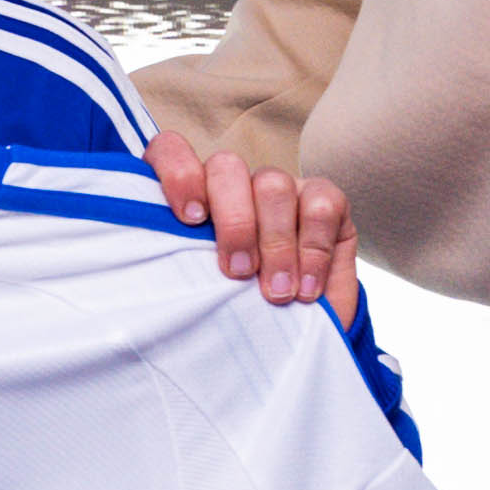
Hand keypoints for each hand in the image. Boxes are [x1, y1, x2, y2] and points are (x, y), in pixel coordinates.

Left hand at [149, 127, 357, 315]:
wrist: (297, 336)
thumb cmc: (237, 312)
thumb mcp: (201, 294)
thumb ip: (182, 270)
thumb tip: (164, 276)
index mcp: (193, 196)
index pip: (171, 153)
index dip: (178, 175)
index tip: (189, 219)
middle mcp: (235, 184)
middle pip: (227, 167)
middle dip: (233, 222)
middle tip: (237, 272)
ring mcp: (282, 188)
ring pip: (273, 186)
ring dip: (275, 243)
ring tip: (276, 292)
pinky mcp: (326, 200)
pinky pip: (322, 205)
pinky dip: (313, 251)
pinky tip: (307, 288)